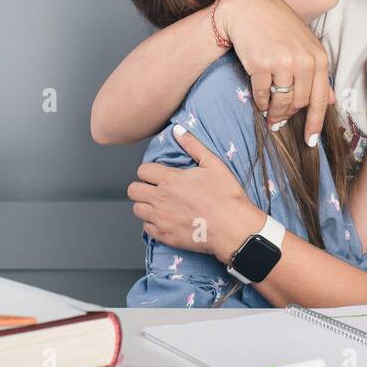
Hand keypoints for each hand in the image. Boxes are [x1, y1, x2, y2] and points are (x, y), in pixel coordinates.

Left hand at [127, 125, 264, 261]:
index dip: (149, 172)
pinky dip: (152, 224)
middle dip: (142, 187)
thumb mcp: (213, 164)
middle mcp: (160, 198)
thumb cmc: (226, 195)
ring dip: (145, 206)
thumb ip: (192, 145)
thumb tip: (177, 129)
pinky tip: (165, 220)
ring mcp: (161, 219)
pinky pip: (146, 228)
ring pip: (137, 209)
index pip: (142, 171)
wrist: (233, 227)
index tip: (158, 175)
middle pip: (133, 190)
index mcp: (170, 179)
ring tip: (159, 205)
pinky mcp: (165, 236)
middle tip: (155, 189)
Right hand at [215, 0, 333, 143]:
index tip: (310, 140)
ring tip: (269, 114)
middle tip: (279, 120)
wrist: (249, 7)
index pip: (321, 99)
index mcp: (319, 57)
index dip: (315, 123)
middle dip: (289, 115)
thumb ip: (318, 73)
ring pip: (282, 102)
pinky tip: (259, 99)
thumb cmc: (278, 25)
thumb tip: (332, 100)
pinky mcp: (261, 64)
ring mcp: (283, 62)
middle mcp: (304, 61)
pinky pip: (262, 94)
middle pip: (300, 103)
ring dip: (275, 112)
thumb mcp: (305, 45)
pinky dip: (260, 101)